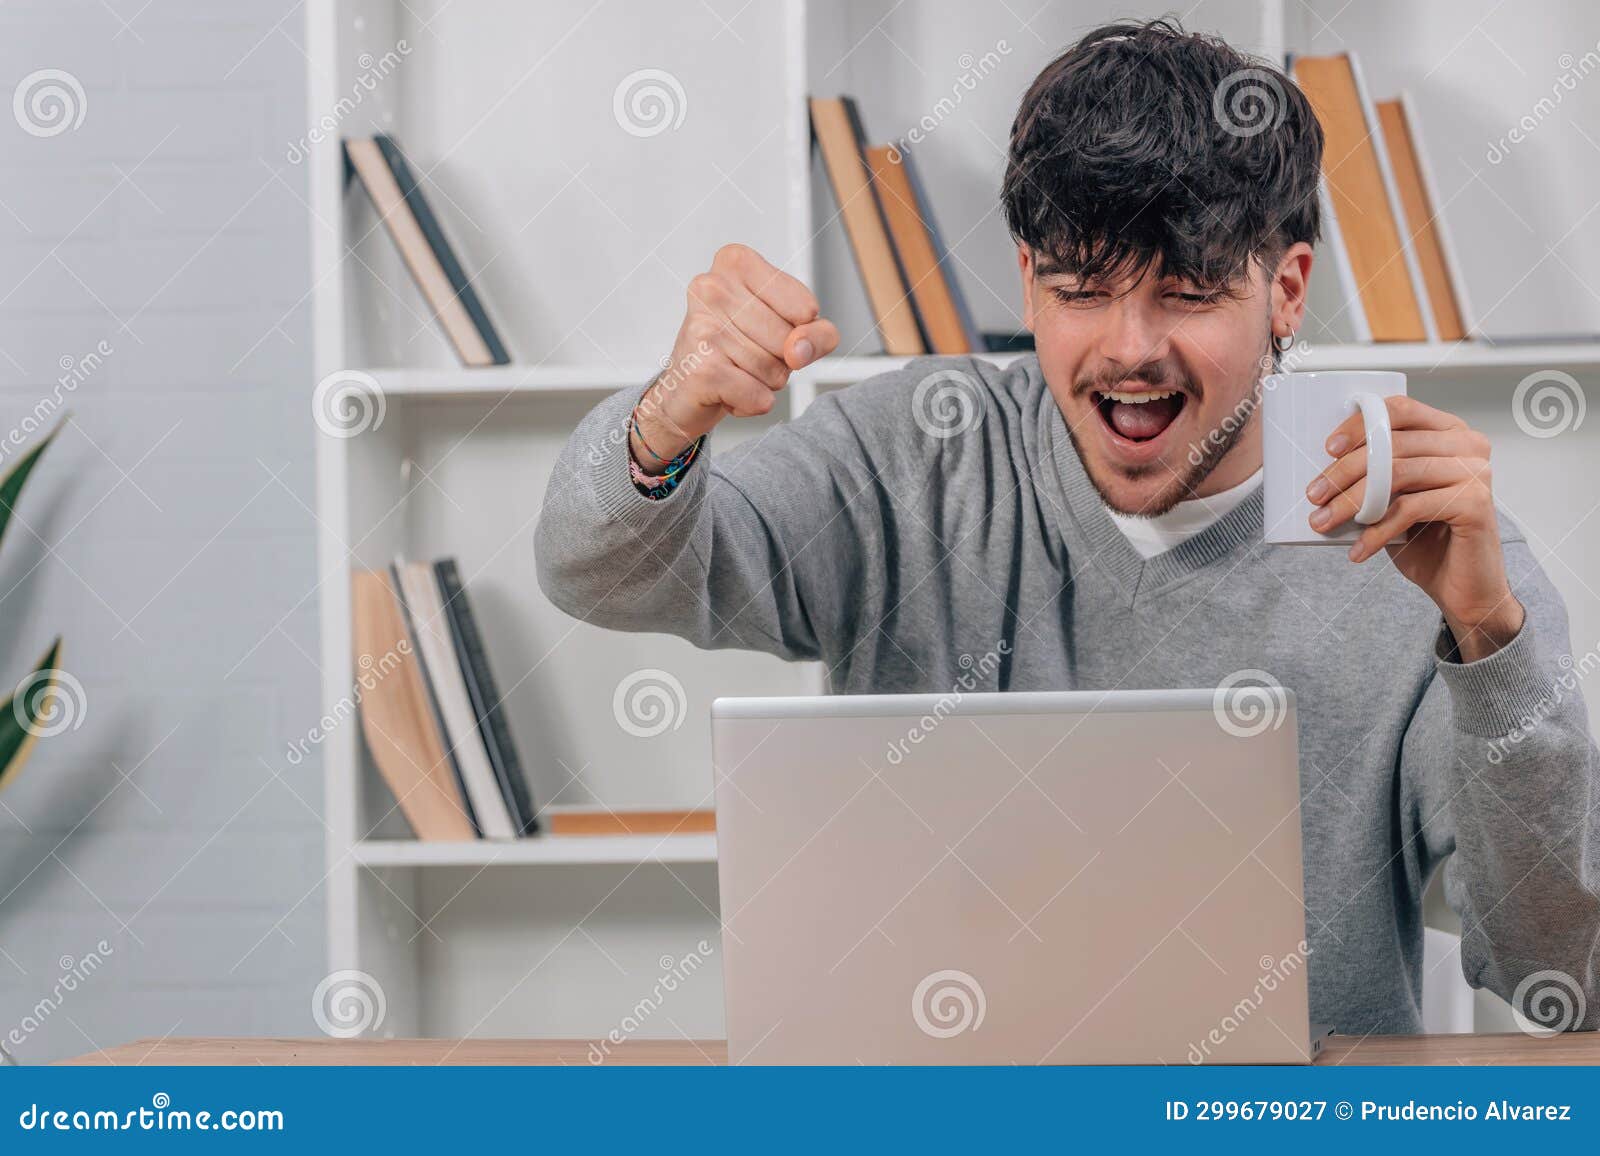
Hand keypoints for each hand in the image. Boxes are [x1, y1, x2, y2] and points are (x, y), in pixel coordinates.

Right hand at [630, 244, 838, 470]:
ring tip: (733, 370)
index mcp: (737, 262)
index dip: (798, 331)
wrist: (683, 388)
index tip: (766, 328)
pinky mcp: (702, 369)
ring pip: (776, 370)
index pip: (805, 308)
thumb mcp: (788, 328)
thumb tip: (798, 350)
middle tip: (744, 354)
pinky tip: (726, 390)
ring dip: (763, 383)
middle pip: (789, 341)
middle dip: (779, 360)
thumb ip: (818, 333)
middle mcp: (714, 286)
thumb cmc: (735, 349)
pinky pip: (759, 396)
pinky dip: (751, 403)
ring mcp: (704, 327)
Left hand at [1306, 395, 1523, 660]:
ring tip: (1323, 522)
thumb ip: (1375, 472)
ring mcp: (1475, 472)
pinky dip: (1376, 532)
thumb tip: (1323, 467)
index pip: (1399, 410)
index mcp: (1448, 431)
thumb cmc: (1425, 538)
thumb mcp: (1394, 497)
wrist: (1462, 585)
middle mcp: (1467, 445)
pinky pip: (1410, 509)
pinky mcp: (1475, 503)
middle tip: (1314, 495)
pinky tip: (1358, 551)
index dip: (1360, 425)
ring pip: (1397, 475)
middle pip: (1392, 445)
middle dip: (1344, 472)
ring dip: (1351, 501)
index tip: (1327, 449)